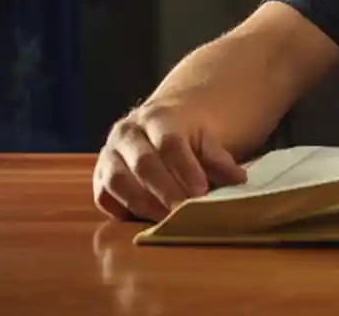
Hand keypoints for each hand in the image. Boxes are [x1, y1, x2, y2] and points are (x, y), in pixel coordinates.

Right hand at [92, 103, 246, 221]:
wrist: (157, 126)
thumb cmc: (188, 137)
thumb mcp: (207, 139)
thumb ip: (220, 159)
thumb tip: (239, 180)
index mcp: (157, 117)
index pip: (170, 143)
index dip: (185, 169)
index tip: (201, 191)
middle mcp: (127, 133)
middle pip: (143, 163)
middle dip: (165, 190)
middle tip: (185, 211)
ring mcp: (109, 154)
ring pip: (118, 181)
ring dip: (143, 204)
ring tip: (167, 220)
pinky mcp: (99, 176)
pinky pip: (104, 196)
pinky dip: (122, 210)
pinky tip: (144, 220)